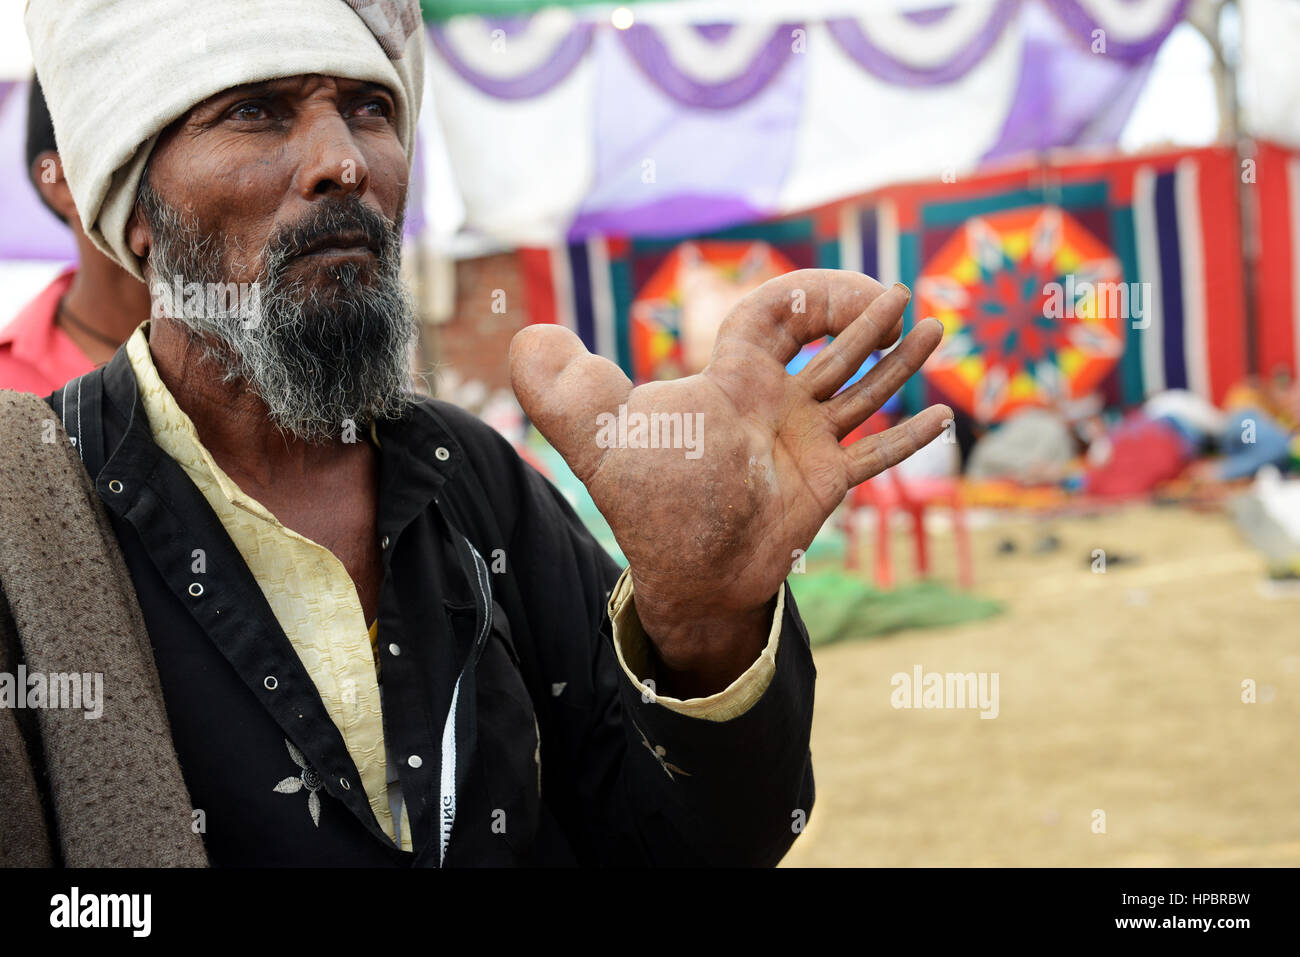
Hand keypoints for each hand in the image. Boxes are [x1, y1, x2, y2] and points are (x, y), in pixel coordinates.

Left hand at [510, 270, 950, 694]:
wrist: (684, 571)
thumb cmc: (647, 500)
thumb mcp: (599, 436)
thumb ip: (563, 387)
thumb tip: (528, 338)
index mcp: (735, 378)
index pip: (775, 315)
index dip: (806, 294)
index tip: (842, 293)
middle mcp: (775, 404)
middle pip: (829, 346)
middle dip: (863, 318)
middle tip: (902, 298)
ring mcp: (804, 444)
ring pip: (861, 390)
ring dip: (898, 362)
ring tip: (938, 328)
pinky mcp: (825, 484)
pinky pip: (876, 455)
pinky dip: (909, 439)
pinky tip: (943, 420)